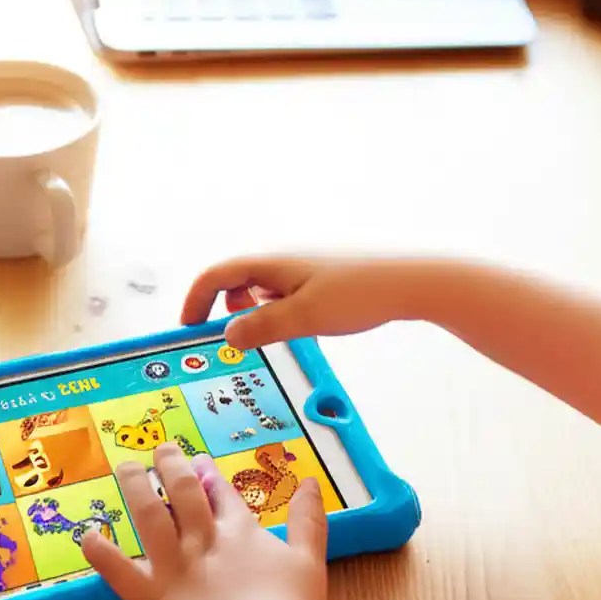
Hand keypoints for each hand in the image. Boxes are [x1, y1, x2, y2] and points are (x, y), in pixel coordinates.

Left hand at [82, 443, 350, 599]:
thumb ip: (310, 520)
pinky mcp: (149, 596)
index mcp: (240, 533)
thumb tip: (313, 484)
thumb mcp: (310, 561)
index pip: (222, 494)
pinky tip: (88, 534)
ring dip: (135, 487)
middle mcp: (203, 541)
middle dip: (171, 466)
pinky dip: (100, 551)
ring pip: (149, 515)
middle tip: (161, 451)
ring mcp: (173, 566)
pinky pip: (117, 569)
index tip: (199, 459)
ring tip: (124, 467)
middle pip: (183, 492)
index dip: (209, 474)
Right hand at [181, 256, 419, 348]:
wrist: (412, 280)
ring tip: (276, 335)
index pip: (217, 275)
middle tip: (239, 340)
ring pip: (264, 287)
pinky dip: (281, 310)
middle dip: (228, 309)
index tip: (188, 329)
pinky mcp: (325, 275)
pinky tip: (305, 326)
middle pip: (238, 279)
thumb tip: (226, 336)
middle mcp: (285, 259)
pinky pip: (287, 291)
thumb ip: (261, 327)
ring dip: (257, 311)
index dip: (196, 300)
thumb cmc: (357, 295)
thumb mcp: (303, 318)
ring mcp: (306, 266)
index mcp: (272, 263)